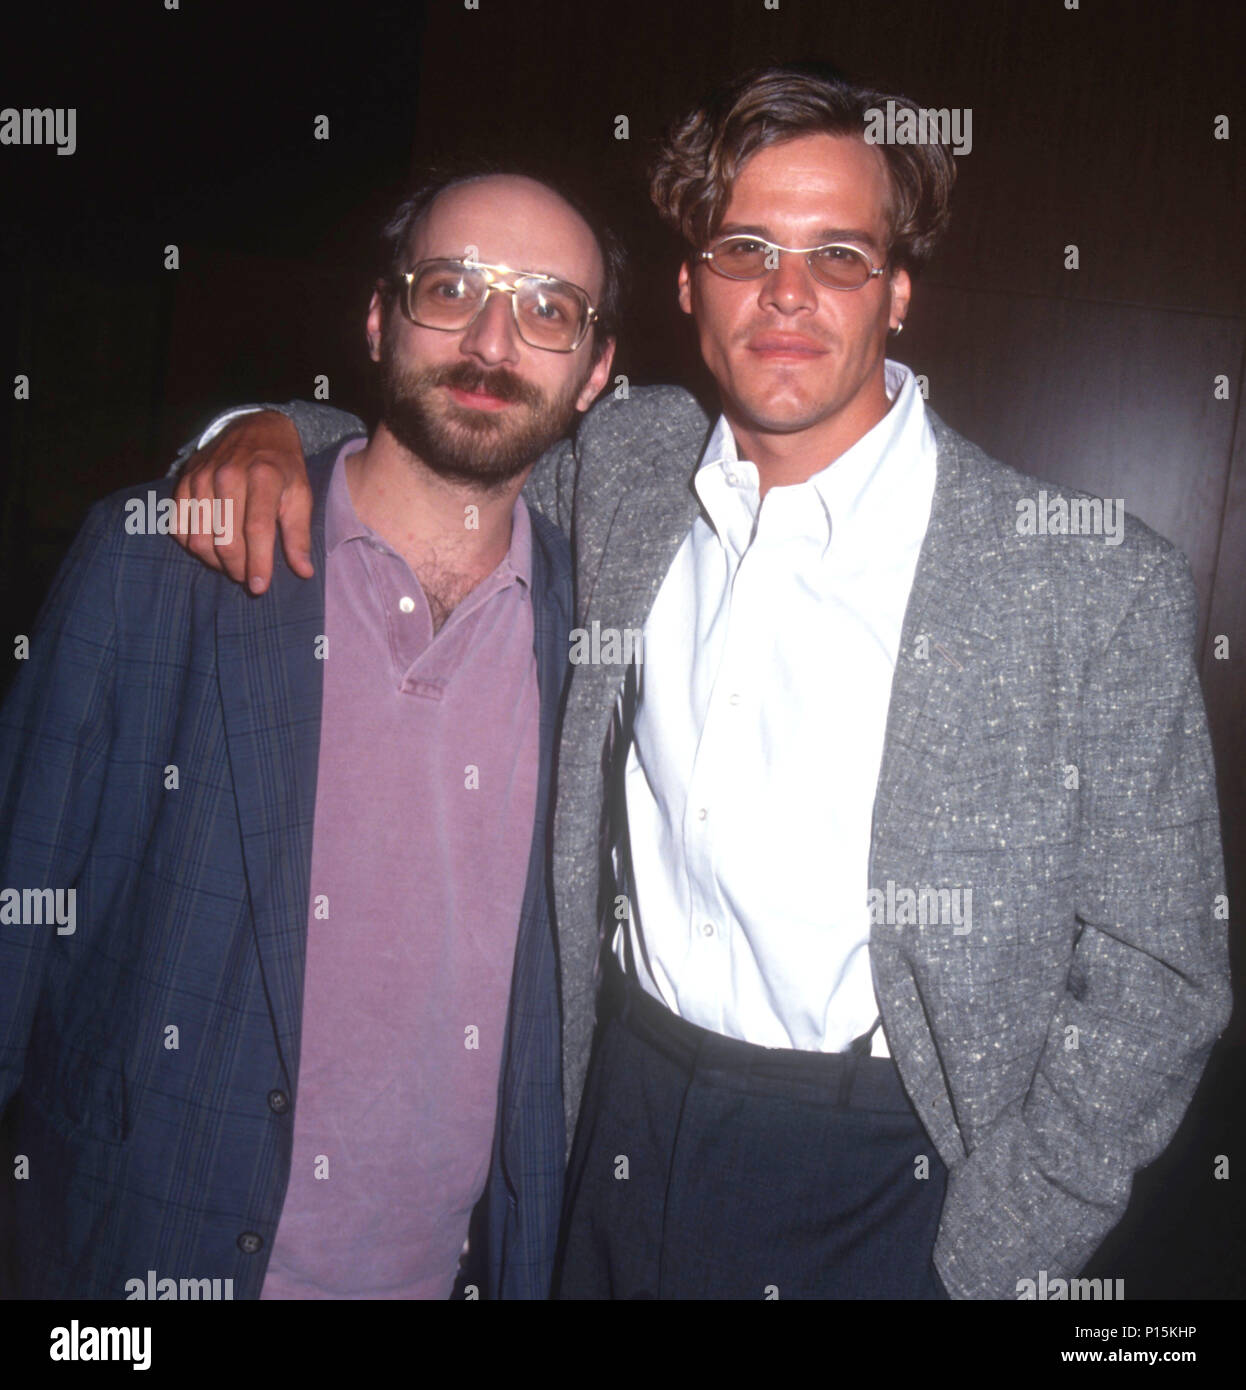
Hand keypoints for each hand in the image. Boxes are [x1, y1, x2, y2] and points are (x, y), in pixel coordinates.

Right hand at [171, 410, 313, 591]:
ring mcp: (201, 476)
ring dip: (214, 562)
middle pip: (225, 538)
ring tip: (232, 566)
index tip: (260, 587)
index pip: (257, 529)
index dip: (258, 562)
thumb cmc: (282, 468)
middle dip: (236, 568)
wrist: (255, 428)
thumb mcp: (300, 495)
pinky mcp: (183, 481)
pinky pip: (178, 526)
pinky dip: (192, 546)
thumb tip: (303, 572)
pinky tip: (210, 549)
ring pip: (199, 537)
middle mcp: (228, 474)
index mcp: (263, 476)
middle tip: (247, 577)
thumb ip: (299, 534)